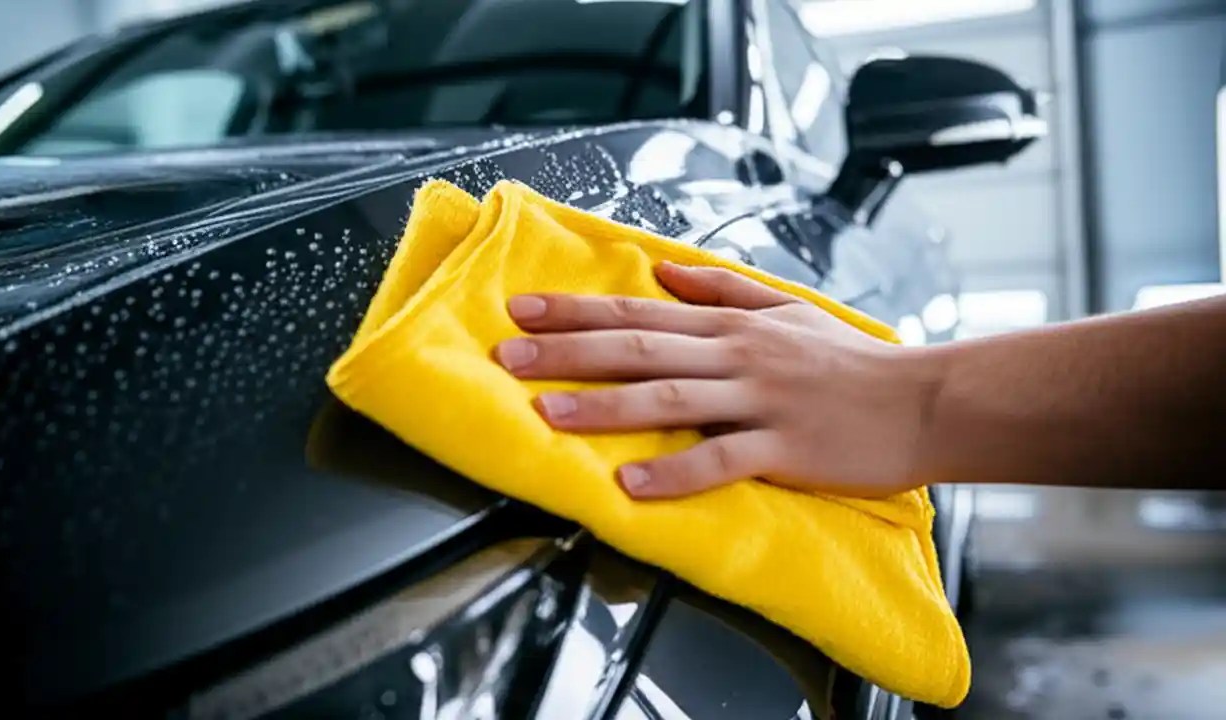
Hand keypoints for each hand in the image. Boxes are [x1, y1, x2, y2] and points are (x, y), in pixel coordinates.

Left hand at [494, 263, 944, 498]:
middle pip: (640, 350)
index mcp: (732, 326)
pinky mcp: (785, 447)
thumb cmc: (850, 361)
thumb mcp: (787, 310)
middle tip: (509, 355)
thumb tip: (663, 273)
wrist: (922, 401)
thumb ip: (723, 289)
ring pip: (670, 399)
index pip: (640, 313)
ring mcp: (760, 401)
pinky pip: (722, 460)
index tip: (522, 310)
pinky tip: (631, 483)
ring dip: (605, 406)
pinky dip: (675, 471)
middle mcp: (737, 355)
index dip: (578, 311)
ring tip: (549, 414)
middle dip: (570, 351)